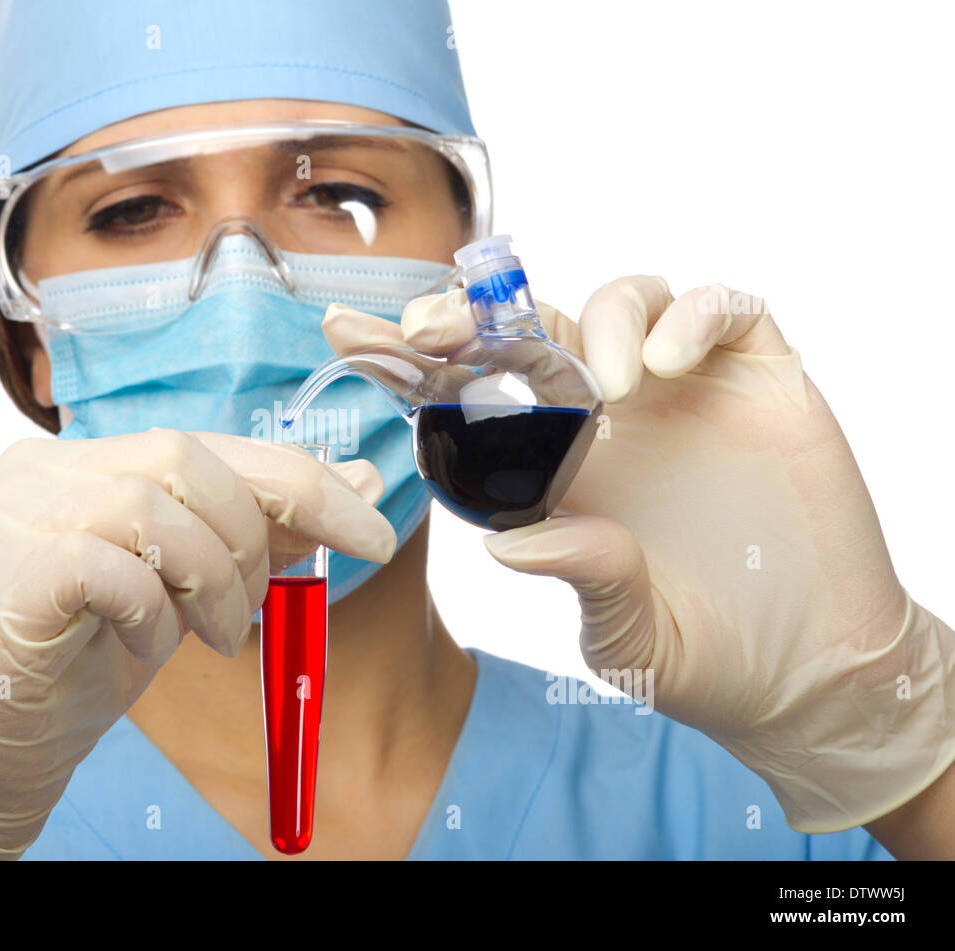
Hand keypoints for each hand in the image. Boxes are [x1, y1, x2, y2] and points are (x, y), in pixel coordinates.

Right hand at [0, 429, 393, 858]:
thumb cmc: (78, 664)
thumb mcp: (186, 592)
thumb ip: (261, 533)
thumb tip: (362, 487)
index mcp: (87, 461)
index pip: (212, 443)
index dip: (303, 482)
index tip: (373, 531)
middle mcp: (39, 467)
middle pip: (182, 457)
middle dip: (248, 538)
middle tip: (246, 610)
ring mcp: (8, 512)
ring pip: (150, 504)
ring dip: (207, 580)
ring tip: (202, 637)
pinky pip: (108, 562)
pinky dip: (150, 610)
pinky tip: (142, 647)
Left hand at [324, 280, 954, 833]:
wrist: (810, 668)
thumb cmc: (701, 654)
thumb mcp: (627, 633)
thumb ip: (580, 576)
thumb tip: (511, 540)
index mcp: (553, 467)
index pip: (469, 396)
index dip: (409, 361)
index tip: (348, 338)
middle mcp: (606, 416)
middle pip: (529, 331)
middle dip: (472, 314)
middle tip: (434, 327)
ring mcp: (680, 391)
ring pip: (621, 301)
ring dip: (595, 321)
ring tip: (610, 384)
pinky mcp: (756, 377)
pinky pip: (722, 308)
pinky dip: (692, 317)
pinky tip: (667, 366)